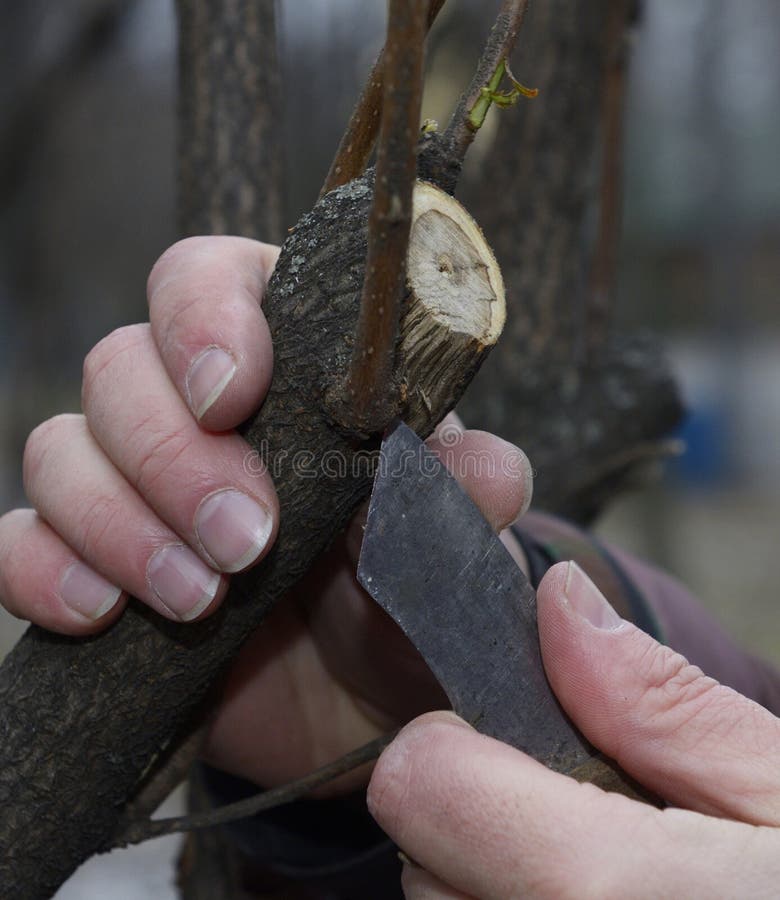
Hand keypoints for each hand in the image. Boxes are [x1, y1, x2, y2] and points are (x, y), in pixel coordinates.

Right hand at [0, 236, 532, 790]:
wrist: (363, 700)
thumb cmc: (406, 593)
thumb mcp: (445, 544)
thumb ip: (464, 496)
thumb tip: (486, 472)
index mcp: (281, 365)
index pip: (206, 281)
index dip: (202, 319)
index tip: (231, 393)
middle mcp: (194, 412)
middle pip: (118, 366)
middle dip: (174, 456)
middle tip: (248, 538)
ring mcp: (134, 490)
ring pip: (61, 451)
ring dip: (119, 522)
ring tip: (200, 599)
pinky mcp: (94, 567)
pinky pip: (20, 544)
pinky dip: (43, 572)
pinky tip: (101, 614)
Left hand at [368, 562, 779, 897]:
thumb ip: (660, 704)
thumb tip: (559, 601)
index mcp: (607, 898)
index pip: (418, 785)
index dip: (456, 745)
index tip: (515, 741)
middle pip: (422, 863)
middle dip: (482, 824)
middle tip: (590, 824)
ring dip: (496, 889)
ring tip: (613, 889)